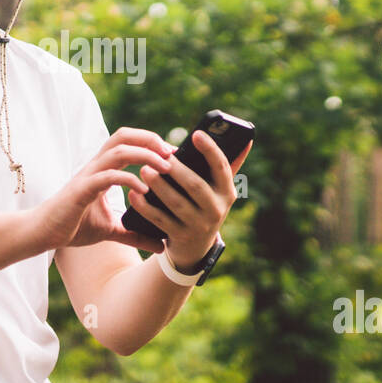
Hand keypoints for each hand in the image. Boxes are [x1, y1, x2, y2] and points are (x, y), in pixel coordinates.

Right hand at [30, 127, 174, 254]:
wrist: (44, 234)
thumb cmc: (74, 226)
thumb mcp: (111, 230)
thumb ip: (135, 234)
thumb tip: (161, 246)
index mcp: (103, 169)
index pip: (128, 142)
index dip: (151, 143)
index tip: (174, 155)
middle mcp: (96, 166)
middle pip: (124, 136)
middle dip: (150, 140)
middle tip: (172, 154)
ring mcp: (88, 175)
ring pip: (118, 151)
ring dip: (145, 155)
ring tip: (165, 168)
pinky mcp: (81, 190)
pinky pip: (107, 176)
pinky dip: (128, 179)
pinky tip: (143, 191)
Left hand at [126, 131, 252, 270]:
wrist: (195, 248)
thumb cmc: (206, 206)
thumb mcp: (220, 190)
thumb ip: (229, 165)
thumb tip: (246, 138)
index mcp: (227, 192)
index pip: (222, 168)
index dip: (210, 150)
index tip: (196, 134)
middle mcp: (216, 209)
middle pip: (195, 186)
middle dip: (177, 170)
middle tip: (159, 155)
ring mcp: (198, 225)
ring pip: (176, 203)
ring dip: (159, 186)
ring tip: (144, 170)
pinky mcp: (180, 236)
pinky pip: (160, 220)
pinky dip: (145, 207)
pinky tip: (134, 194)